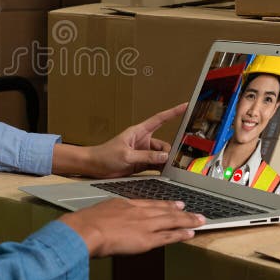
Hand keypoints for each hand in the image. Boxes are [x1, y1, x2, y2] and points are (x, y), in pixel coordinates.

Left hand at [52, 103, 186, 178]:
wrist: (94, 166)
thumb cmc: (105, 155)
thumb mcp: (126, 155)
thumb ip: (146, 156)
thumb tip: (165, 156)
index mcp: (139, 132)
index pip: (160, 119)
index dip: (173, 112)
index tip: (185, 106)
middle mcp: (143, 140)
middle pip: (163, 144)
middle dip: (169, 152)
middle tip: (171, 162)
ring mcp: (142, 152)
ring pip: (161, 155)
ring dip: (165, 162)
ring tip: (168, 169)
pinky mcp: (141, 163)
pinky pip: (155, 164)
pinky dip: (160, 168)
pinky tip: (165, 173)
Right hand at [59, 198, 204, 257]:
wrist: (87, 229)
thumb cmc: (87, 222)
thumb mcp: (98, 212)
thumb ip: (108, 215)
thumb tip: (108, 221)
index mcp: (126, 204)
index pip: (150, 204)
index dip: (164, 204)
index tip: (174, 204)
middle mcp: (138, 212)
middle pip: (164, 211)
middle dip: (180, 212)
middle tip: (193, 211)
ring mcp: (144, 225)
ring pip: (171, 221)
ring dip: (187, 221)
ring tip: (199, 220)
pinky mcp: (147, 239)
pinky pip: (168, 236)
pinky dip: (181, 234)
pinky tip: (190, 233)